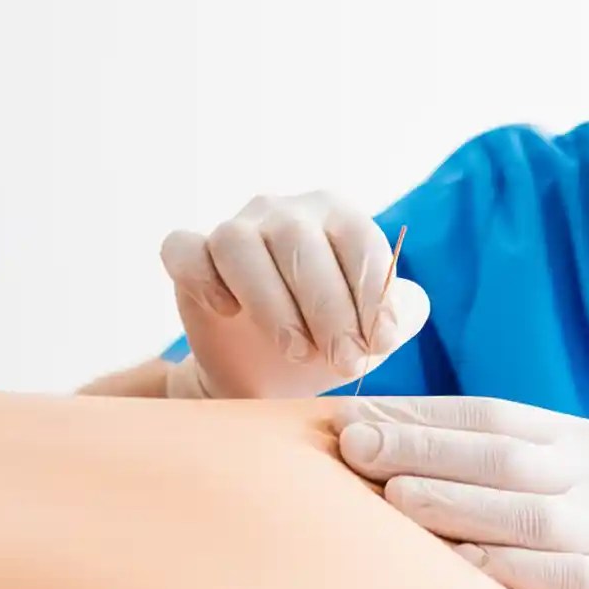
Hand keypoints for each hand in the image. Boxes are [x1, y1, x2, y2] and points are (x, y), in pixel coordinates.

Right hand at [159, 191, 428, 397]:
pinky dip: (205, 280)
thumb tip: (397, 311)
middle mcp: (285, 212)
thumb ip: (403, 314)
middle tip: (344, 361)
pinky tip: (228, 312)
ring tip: (296, 351)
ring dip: (272, 303)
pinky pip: (185, 250)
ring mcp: (234, 228)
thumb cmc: (329, 341)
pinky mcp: (190, 256)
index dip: (371, 292)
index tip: (379, 343)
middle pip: (299, 241)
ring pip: (240, 245)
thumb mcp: (377, 333)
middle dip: (327, 308)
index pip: (357, 238)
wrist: (267, 376)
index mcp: (338, 216)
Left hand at [335, 396, 588, 588]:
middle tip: (355, 445)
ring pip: (524, 512)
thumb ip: (519, 461)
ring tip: (392, 495)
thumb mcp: (588, 476)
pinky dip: (503, 568)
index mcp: (585, 441)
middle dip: (423, 447)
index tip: (360, 414)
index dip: (424, 413)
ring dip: (454, 502)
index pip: (494, 415)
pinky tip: (457, 562)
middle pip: (502, 455)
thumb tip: (409, 448)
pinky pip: (555, 576)